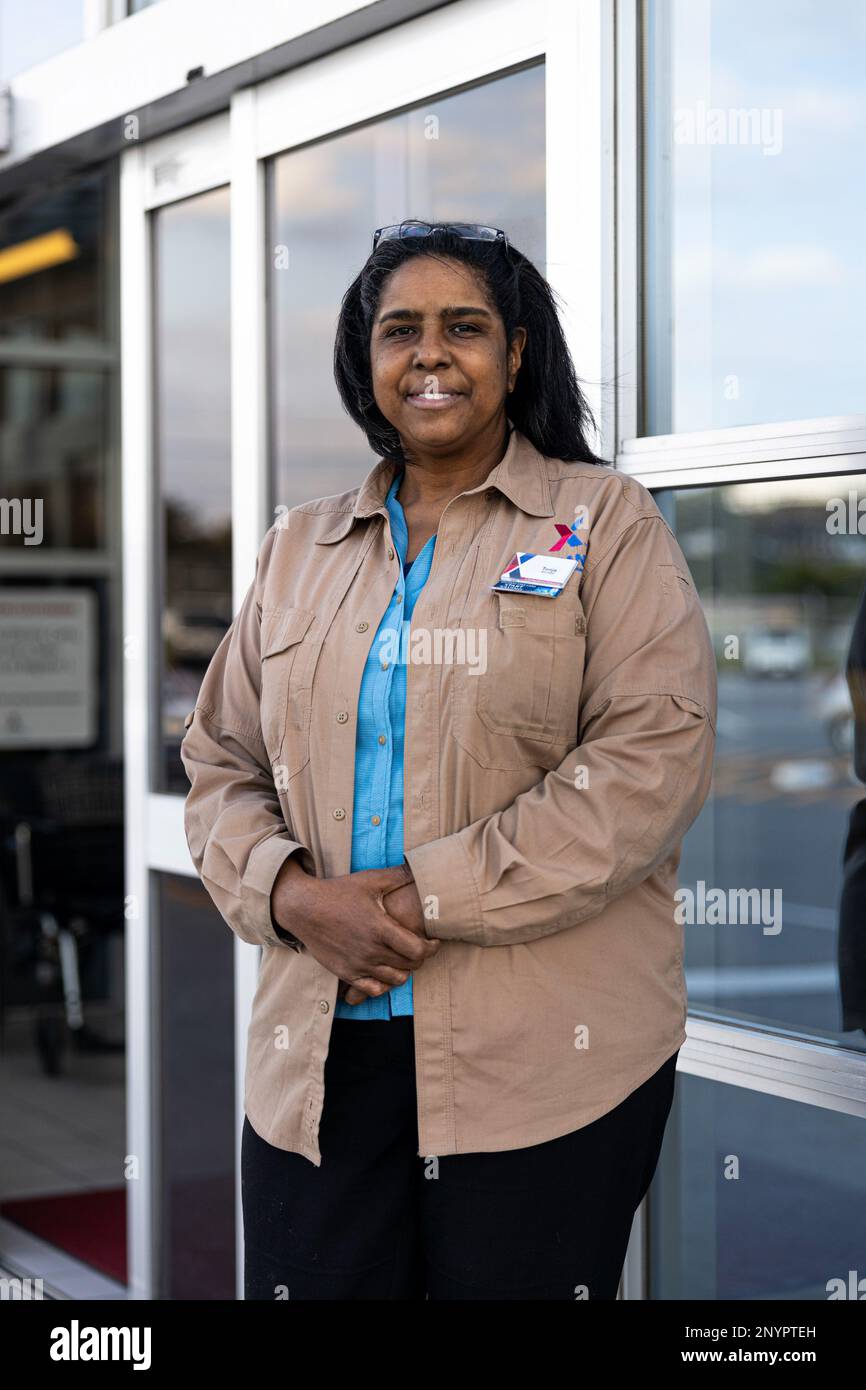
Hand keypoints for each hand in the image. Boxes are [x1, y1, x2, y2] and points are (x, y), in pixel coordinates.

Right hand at [340, 862, 427, 1003]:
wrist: (303, 908)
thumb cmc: (338, 891)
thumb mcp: (370, 880)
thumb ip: (398, 876)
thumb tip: (419, 868)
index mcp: (381, 928)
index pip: (419, 950)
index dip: (432, 948)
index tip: (434, 942)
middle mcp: (371, 950)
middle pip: (410, 966)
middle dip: (421, 958)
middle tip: (420, 948)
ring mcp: (358, 964)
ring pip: (395, 980)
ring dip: (404, 971)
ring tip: (403, 959)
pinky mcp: (345, 973)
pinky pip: (373, 990)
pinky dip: (384, 985)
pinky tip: (384, 972)